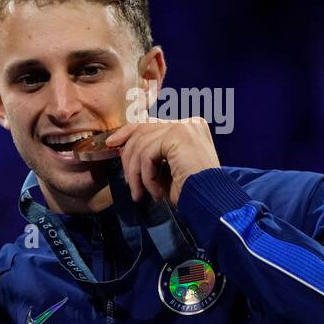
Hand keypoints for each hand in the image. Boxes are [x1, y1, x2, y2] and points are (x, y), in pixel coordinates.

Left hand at [102, 116, 220, 206]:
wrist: (211, 201)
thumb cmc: (191, 190)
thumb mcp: (166, 168)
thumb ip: (151, 155)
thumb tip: (122, 148)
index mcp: (189, 127)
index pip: (150, 123)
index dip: (127, 132)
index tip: (111, 144)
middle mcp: (189, 122)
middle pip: (142, 130)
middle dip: (128, 157)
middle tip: (128, 183)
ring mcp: (185, 126)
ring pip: (142, 145)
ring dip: (136, 174)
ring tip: (141, 194)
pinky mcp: (179, 135)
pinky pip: (147, 155)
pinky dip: (146, 177)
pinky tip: (155, 192)